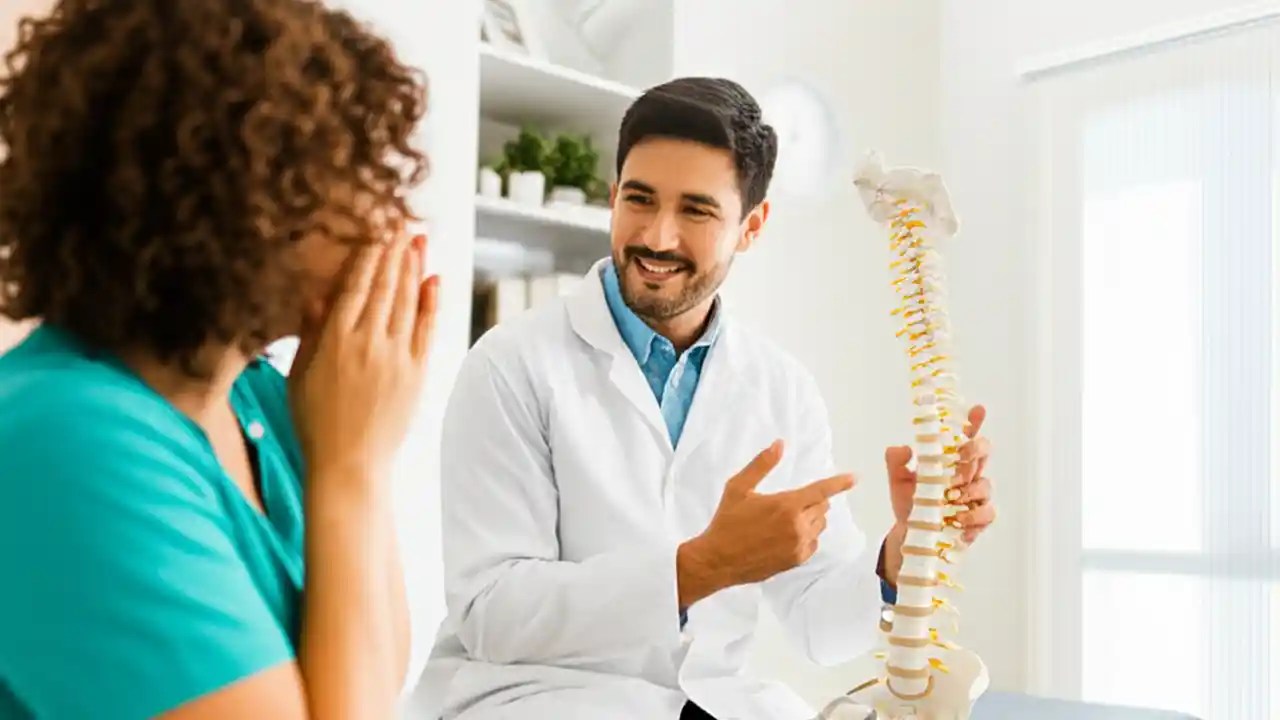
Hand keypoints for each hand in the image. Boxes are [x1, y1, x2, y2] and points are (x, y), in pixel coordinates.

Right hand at [289, 234, 439, 482]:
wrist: (350, 464)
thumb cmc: (315, 423)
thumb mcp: (298, 375)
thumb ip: (310, 333)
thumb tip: (317, 295)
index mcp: (335, 340)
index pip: (355, 285)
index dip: (368, 254)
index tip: (376, 228)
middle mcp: (368, 343)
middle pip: (385, 285)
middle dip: (395, 250)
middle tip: (404, 221)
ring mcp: (396, 357)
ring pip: (408, 301)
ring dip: (414, 267)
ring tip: (418, 240)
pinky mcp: (418, 373)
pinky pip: (428, 329)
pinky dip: (432, 302)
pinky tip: (434, 279)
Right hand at [677, 440, 855, 606]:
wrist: (717, 560)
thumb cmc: (726, 521)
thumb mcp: (739, 487)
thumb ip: (762, 465)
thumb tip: (780, 444)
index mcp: (786, 505)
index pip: (821, 491)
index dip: (839, 483)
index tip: (855, 477)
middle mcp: (797, 526)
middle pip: (821, 507)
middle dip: (812, 500)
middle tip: (788, 502)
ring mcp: (798, 546)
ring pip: (819, 525)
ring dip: (810, 518)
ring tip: (786, 518)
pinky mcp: (796, 561)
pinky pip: (813, 543)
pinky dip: (807, 536)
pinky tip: (787, 535)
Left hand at [884, 404, 994, 545]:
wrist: (912, 534)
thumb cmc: (911, 503)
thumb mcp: (896, 481)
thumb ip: (895, 462)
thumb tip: (904, 448)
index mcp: (949, 460)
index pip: (965, 437)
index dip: (974, 422)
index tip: (977, 409)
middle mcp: (967, 474)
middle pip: (983, 453)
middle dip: (975, 451)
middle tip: (961, 458)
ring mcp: (976, 496)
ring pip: (985, 484)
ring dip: (968, 491)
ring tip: (950, 499)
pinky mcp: (980, 518)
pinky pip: (987, 513)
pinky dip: (974, 517)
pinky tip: (959, 522)